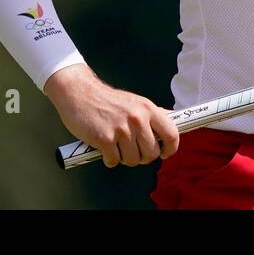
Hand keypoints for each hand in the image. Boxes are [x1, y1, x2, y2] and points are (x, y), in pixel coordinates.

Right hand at [42, 64, 179, 167]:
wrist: (78, 92)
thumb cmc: (107, 100)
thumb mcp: (135, 102)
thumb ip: (152, 115)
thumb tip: (174, 122)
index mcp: (148, 109)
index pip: (171, 134)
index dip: (170, 148)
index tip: (165, 153)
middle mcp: (137, 118)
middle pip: (151, 153)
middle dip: (142, 156)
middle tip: (132, 149)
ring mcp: (121, 129)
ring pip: (132, 160)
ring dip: (123, 158)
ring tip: (116, 145)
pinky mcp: (104, 139)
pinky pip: (113, 161)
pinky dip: (108, 159)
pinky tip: (104, 147)